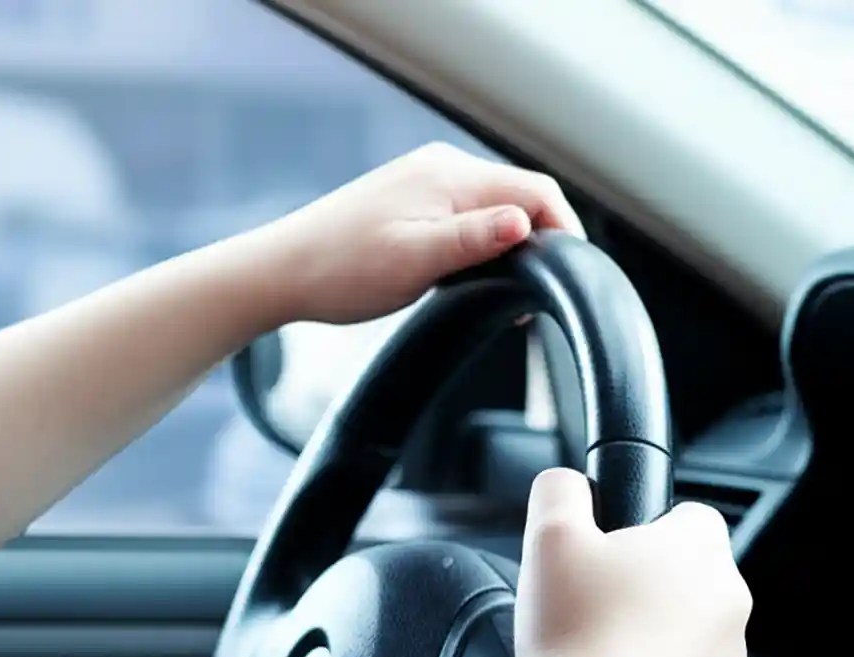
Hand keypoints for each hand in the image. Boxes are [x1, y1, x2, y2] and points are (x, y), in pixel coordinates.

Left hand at [246, 142, 584, 324]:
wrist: (282, 272)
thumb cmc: (342, 269)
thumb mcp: (415, 260)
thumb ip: (474, 240)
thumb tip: (526, 223)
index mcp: (450, 176)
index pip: (536, 190)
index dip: (564, 230)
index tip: (570, 274)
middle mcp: (444, 169)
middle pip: (521, 196)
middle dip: (543, 239)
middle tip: (545, 290)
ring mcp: (429, 183)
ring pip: (498, 208)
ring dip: (515, 244)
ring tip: (514, 290)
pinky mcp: (416, 203)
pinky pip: (472, 216)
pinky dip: (487, 244)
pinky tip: (479, 277)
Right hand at [515, 468, 751, 656]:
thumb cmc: (578, 644)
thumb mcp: (549, 537)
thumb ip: (561, 489)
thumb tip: (566, 483)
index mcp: (698, 550)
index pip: (686, 510)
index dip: (640, 524)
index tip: (607, 547)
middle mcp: (727, 601)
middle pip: (684, 570)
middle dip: (641, 579)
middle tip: (592, 597)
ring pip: (686, 624)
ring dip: (650, 629)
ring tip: (598, 644)